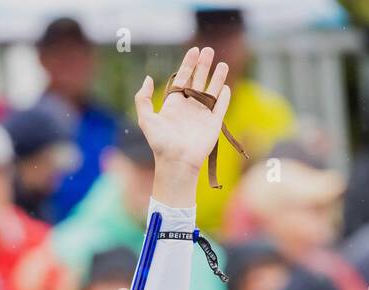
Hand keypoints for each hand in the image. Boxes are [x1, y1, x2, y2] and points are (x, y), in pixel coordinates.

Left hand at [134, 47, 230, 206]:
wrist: (176, 161)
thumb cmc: (160, 142)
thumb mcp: (145, 119)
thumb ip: (143, 98)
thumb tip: (147, 78)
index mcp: (174, 104)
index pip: (183, 78)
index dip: (188, 64)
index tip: (194, 50)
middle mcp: (189, 106)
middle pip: (198, 80)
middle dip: (203, 65)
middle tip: (208, 50)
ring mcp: (202, 114)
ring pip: (212, 91)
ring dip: (217, 77)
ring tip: (221, 63)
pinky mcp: (213, 124)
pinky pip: (220, 107)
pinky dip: (223, 97)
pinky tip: (225, 86)